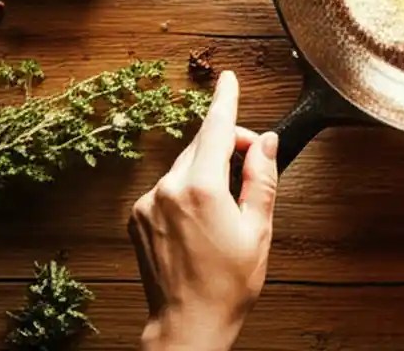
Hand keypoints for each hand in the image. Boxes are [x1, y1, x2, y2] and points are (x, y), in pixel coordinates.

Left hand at [129, 71, 279, 350]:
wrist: (188, 323)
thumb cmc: (228, 284)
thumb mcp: (258, 229)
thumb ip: (261, 179)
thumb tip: (266, 143)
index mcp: (201, 190)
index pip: (216, 129)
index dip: (226, 101)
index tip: (229, 79)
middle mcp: (168, 190)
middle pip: (201, 146)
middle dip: (228, 145)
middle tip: (253, 164)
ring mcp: (148, 203)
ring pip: (184, 167)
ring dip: (206, 171)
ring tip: (227, 206)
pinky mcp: (138, 216)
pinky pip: (167, 187)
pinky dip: (186, 190)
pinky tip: (202, 219)